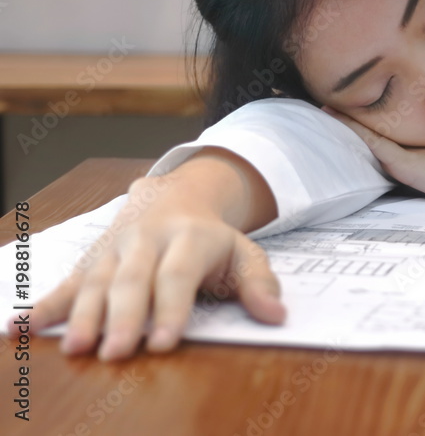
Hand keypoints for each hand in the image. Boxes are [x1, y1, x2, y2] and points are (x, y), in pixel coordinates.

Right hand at [8, 169, 285, 360]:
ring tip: (76, 348)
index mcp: (189, 237)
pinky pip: (66, 282)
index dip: (171, 308)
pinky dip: (43, 305)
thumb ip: (260, 284)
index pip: (178, 274)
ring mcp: (114, 247)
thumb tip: (277, 315)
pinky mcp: (91, 258)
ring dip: (83, 316)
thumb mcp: (244, 253)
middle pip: (133, 279)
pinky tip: (20, 329)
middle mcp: (147, 239)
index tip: (166, 342)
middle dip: (124, 317)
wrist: (175, 195)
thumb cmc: (213, 239)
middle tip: (118, 352)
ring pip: (96, 281)